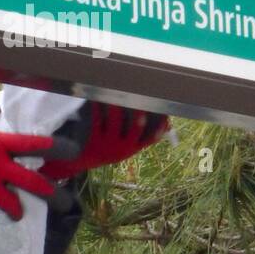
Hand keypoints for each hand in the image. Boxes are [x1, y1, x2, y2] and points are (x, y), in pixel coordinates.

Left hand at [39, 102, 169, 180]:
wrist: (86, 161)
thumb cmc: (111, 149)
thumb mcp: (129, 147)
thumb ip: (144, 137)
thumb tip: (168, 124)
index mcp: (132, 148)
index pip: (151, 138)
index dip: (159, 127)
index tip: (164, 112)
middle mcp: (122, 148)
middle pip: (135, 129)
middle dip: (139, 113)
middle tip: (141, 98)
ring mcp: (108, 144)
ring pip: (115, 122)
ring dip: (117, 107)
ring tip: (117, 93)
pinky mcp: (94, 140)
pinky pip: (97, 121)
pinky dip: (98, 109)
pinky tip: (97, 98)